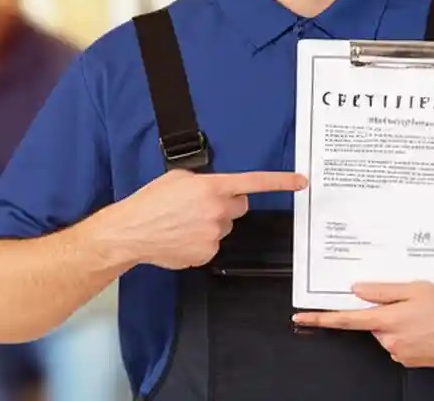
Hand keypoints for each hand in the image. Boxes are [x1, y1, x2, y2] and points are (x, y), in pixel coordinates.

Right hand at [104, 169, 305, 268]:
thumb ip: (202, 181)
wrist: (132, 231)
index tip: (301, 182)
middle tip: (201, 205)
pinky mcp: (207, 254)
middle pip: (239, 206)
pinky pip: (212, 245)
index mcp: (211, 187)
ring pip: (224, 227)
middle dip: (227, 204)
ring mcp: (214, 235)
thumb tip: (213, 189)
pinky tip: (181, 237)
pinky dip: (200, 241)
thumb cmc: (150, 202)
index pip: (254, 183)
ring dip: (210, 223)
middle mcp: (217, 211)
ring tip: (182, 223)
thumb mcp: (177, 178)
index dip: (281, 182)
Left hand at [292, 281, 433, 367]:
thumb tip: (357, 290)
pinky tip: (428, 326)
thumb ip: (383, 291)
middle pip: (371, 323)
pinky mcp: (413, 361)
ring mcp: (402, 354)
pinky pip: (401, 343)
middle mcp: (391, 341)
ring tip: (425, 315)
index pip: (346, 320)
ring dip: (399, 322)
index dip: (321, 318)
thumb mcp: (416, 289)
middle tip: (409, 303)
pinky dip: (410, 333)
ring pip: (387, 333)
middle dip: (383, 312)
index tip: (301, 317)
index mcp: (388, 321)